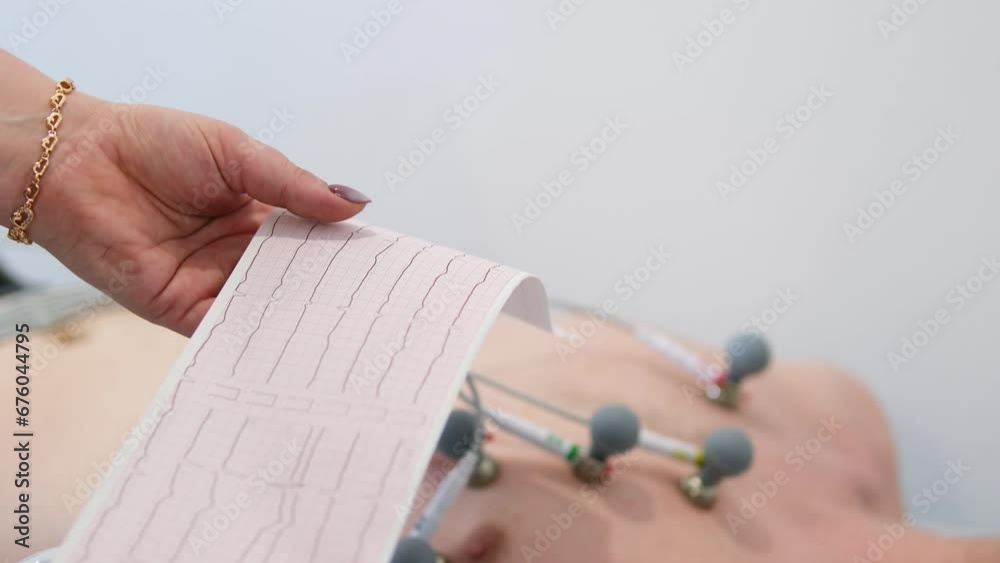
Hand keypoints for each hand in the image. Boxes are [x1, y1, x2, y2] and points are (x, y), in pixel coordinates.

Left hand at [4, 78, 369, 334]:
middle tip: (376, 311)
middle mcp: (239, 253)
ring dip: (300, 320)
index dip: (345, 253)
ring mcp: (212, 282)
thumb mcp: (236, 154)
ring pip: (267, 309)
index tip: (384, 268)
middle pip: (296, 281)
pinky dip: (254, 339)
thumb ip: (293, 185)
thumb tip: (356, 204)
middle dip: (332, 294)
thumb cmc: (151, 144)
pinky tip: (288, 346)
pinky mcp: (181, 308)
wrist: (74, 160)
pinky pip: (225, 330)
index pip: (313, 242)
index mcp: (259, 214)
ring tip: (344, 334)